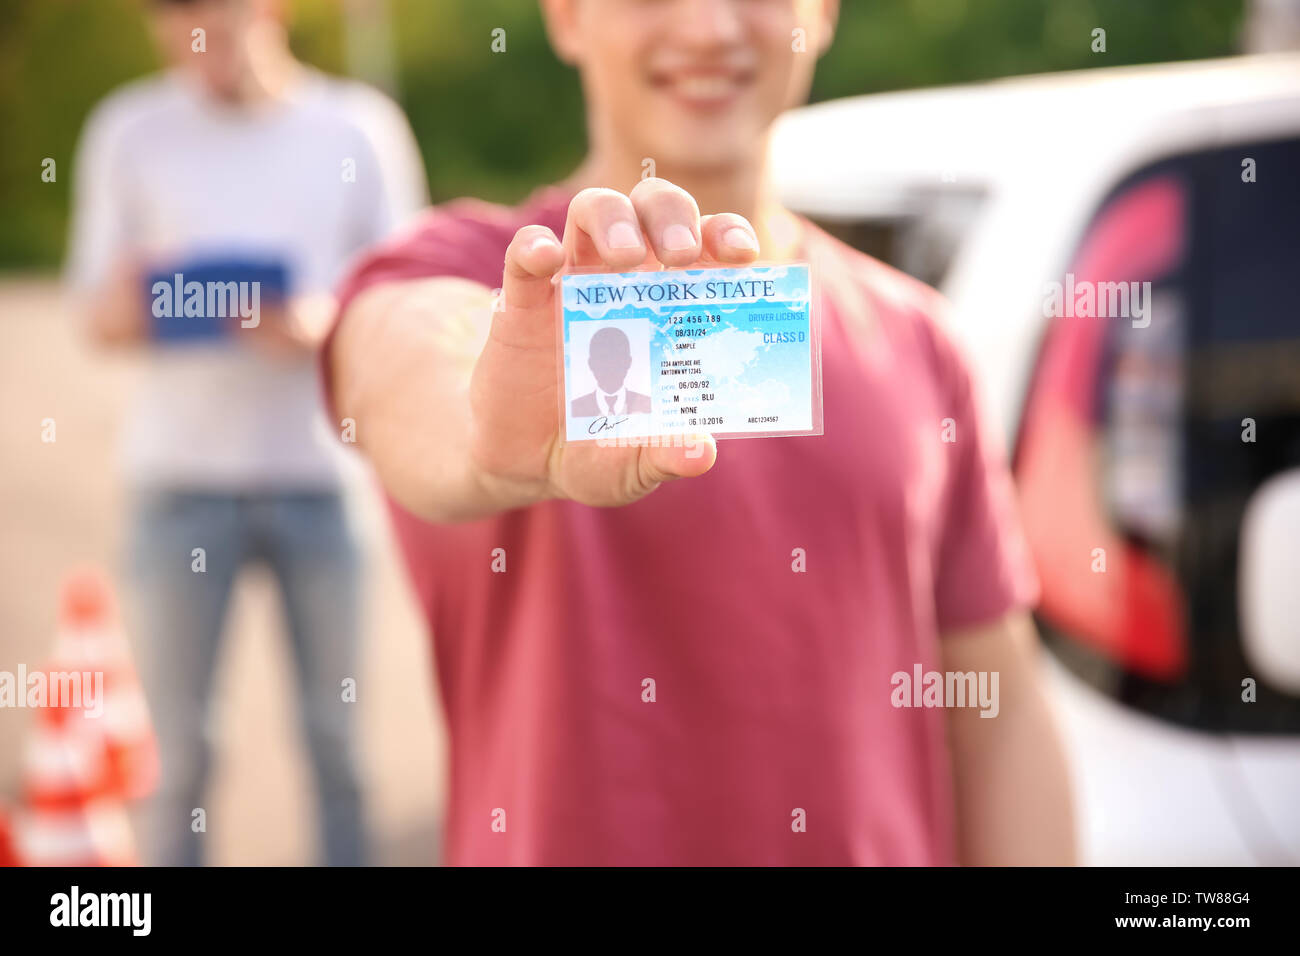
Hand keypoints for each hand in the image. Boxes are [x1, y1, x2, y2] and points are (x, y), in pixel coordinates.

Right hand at [467, 178, 760, 508]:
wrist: (526, 462)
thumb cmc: (597, 450)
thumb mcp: (633, 466)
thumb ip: (664, 458)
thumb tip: (701, 454)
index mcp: (671, 309)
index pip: (708, 246)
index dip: (727, 234)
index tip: (741, 254)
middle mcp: (626, 283)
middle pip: (654, 209)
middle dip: (673, 216)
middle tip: (680, 255)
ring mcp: (571, 286)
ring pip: (593, 210)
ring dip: (614, 217)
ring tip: (624, 257)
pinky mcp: (519, 303)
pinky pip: (524, 254)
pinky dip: (535, 245)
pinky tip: (546, 259)